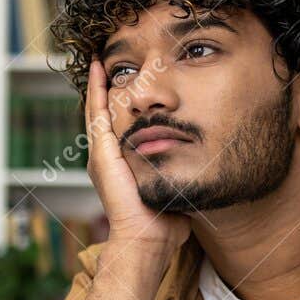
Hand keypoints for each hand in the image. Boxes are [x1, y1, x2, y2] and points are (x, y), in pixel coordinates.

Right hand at [85, 58, 189, 250]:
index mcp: (123, 166)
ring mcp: (101, 154)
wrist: (147, 241)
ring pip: (98, 109)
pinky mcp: (101, 153)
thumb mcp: (174, 189)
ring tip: (100, 59)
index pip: (123, 127)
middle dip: (109, 88)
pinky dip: (97, 90)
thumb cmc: (164, 225)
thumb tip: (202, 169)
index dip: (126, 106)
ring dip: (99, 83)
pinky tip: (99, 69)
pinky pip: (97, 113)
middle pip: (107, 113)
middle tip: (110, 61)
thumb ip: (182, 176)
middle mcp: (108, 158)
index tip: (133, 84)